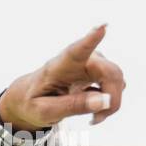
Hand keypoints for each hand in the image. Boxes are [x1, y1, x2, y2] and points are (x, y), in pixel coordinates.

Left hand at [0, 24, 124, 131]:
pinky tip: (95, 112)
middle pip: (110, 72)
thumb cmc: (33, 102)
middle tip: (97, 119)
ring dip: (109, 103)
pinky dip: (109, 103)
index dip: (91, 39)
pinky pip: (115, 86)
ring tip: (92, 117)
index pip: (76, 51)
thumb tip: (104, 100)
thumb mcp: (44, 112)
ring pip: (116, 80)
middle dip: (111, 97)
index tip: (102, 26)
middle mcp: (80, 60)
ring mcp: (92, 64)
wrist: (29, 98)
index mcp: (59, 66)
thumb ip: (72, 106)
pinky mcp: (100, 71)